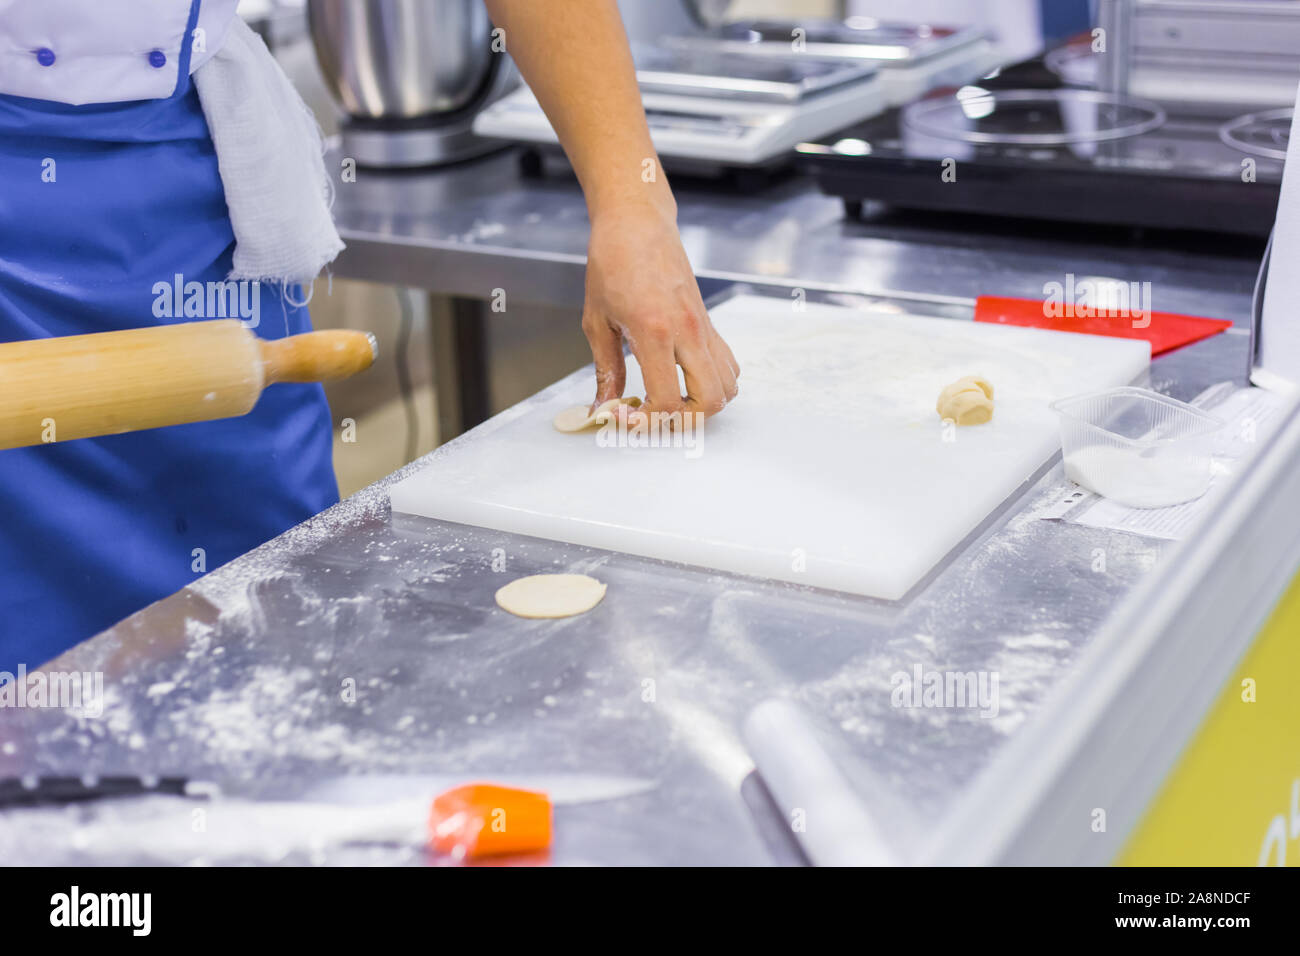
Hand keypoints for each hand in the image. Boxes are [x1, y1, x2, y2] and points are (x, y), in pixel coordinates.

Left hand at [582, 200, 738, 422]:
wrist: (637, 224)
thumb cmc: (612, 263)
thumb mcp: (596, 321)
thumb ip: (605, 371)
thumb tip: (601, 407)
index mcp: (655, 332)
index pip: (667, 400)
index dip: (644, 421)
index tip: (621, 416)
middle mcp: (688, 332)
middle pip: (709, 401)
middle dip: (682, 421)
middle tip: (651, 414)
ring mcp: (704, 328)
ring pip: (727, 387)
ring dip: (701, 404)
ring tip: (668, 398)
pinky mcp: (710, 324)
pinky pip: (727, 365)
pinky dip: (713, 383)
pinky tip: (682, 377)